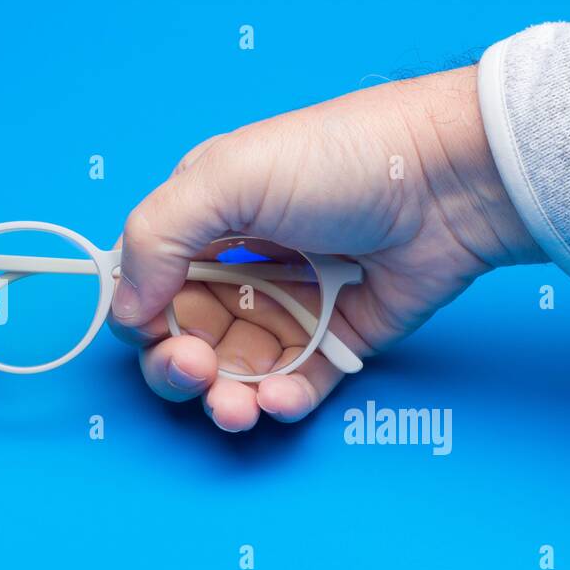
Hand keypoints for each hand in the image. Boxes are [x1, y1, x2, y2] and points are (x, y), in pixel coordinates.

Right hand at [109, 65, 541, 430]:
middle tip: (199, 372)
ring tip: (239, 410)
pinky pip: (296, 387)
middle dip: (181, 371)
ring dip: (227, 401)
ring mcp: (291, 310)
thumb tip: (124, 309)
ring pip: (237, 376)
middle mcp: (241, 270)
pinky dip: (282, 403)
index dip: (145, 323)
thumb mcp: (227, 175)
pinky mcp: (338, 343)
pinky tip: (280, 401)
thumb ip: (157, 237)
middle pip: (187, 343)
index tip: (159, 335)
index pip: (150, 291)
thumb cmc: (338, 160)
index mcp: (205, 225)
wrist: (444, 180)